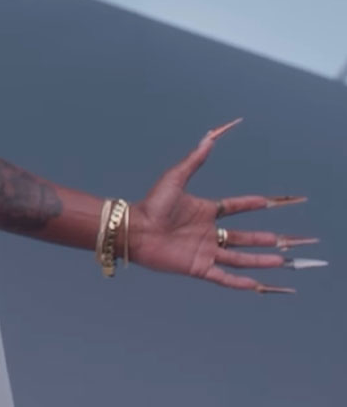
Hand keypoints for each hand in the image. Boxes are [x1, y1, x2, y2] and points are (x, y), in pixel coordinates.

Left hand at [127, 120, 320, 292]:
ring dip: (259, 260)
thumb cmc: (153, 204)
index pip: (233, 208)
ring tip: (280, 261)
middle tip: (284, 240)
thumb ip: (194, 160)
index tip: (267, 201)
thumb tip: (208, 137)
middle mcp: (207, 232)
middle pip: (242, 238)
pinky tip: (255, 284)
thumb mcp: (176, 178)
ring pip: (239, 259)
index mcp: (204, 211)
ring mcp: (204, 251)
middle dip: (263, 240)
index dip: (249, 204)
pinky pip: (223, 278)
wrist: (136, 230)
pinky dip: (239, 282)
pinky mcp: (198, 268)